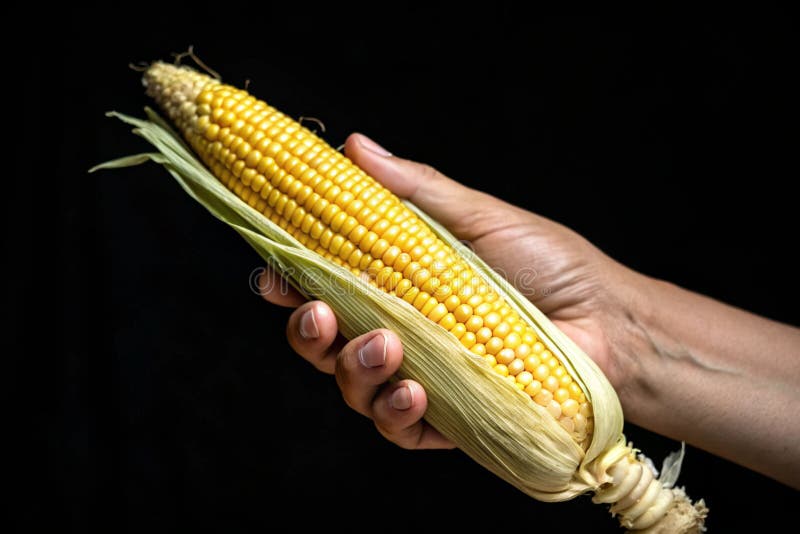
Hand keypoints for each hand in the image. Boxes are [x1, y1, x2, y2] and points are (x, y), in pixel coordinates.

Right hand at [259, 132, 641, 449]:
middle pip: (325, 342)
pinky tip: (414, 390)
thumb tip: (355, 147)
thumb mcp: (478, 218)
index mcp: (398, 284)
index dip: (292, 283)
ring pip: (351, 387)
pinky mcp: (447, 420)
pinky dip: (394, 411)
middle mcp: (399, 333)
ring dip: (352, 369)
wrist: (608, 322)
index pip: (327, 286)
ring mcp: (419, 378)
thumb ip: (415, 191)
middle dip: (307, 332)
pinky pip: (399, 427)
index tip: (274, 274)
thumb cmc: (549, 266)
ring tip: (386, 346)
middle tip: (321, 315)